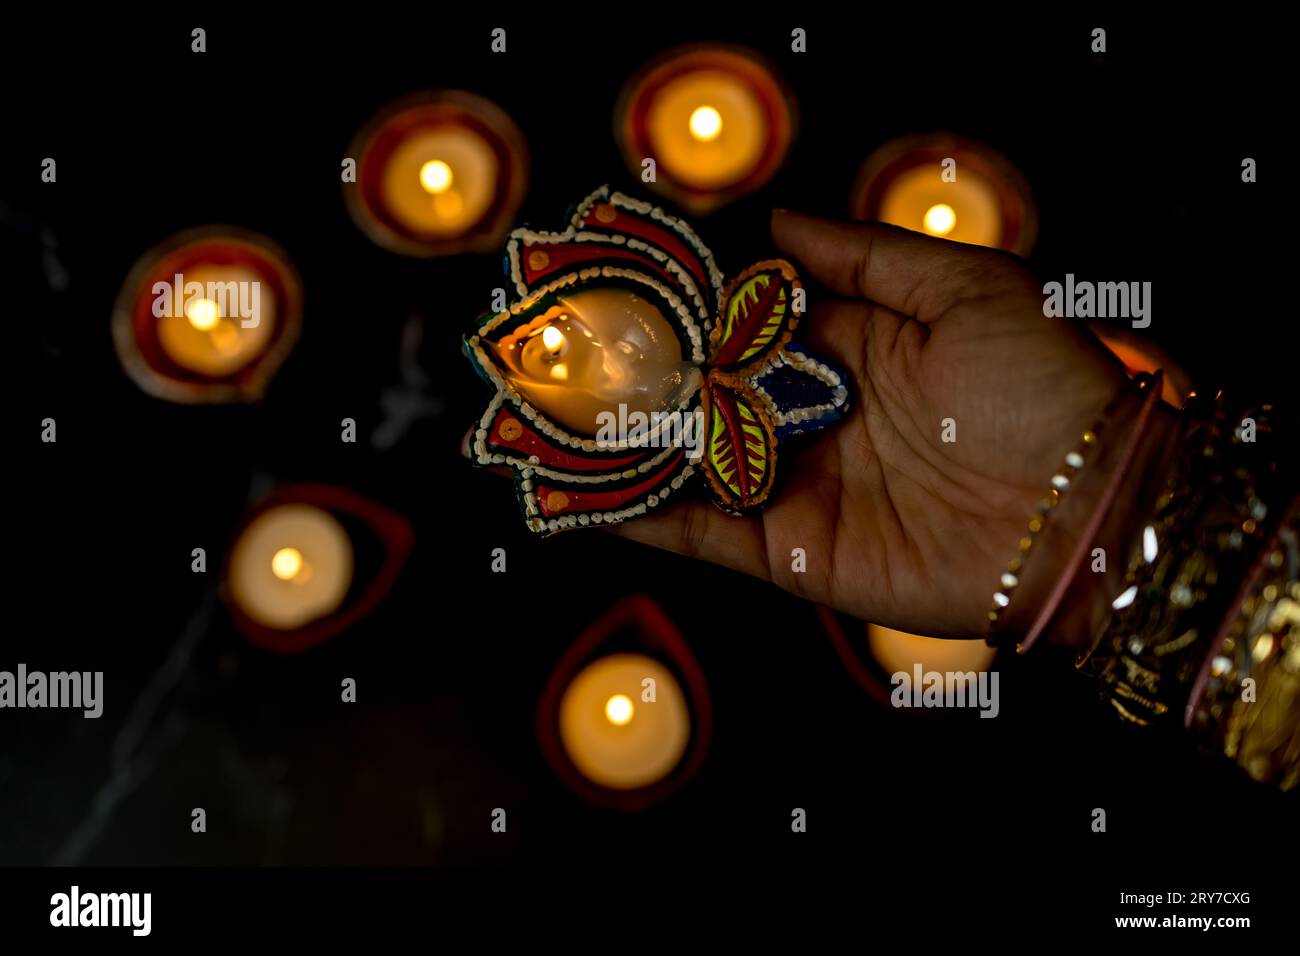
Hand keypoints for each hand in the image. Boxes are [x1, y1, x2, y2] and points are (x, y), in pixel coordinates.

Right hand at [612, 210, 1135, 638]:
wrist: (1087, 511)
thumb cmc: (1042, 385)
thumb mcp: (969, 287)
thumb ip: (866, 256)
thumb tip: (778, 220)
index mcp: (854, 349)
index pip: (750, 321)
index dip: (689, 304)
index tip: (623, 282)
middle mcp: (817, 416)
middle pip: (707, 393)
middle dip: (640, 376)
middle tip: (560, 353)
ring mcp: (801, 487)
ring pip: (692, 463)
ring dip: (624, 446)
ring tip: (548, 422)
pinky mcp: (795, 554)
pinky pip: (706, 535)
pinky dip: (645, 517)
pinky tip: (586, 493)